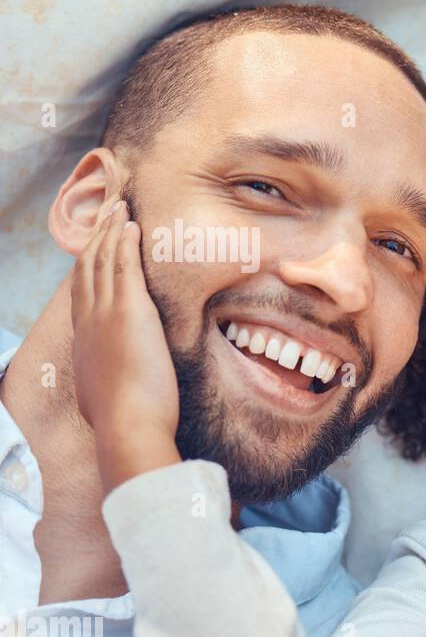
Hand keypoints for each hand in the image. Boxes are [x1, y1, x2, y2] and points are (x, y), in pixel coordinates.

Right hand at [70, 201, 182, 493]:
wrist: (127, 426)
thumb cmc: (125, 422)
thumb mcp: (105, 397)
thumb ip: (107, 381)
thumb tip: (113, 386)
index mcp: (83, 340)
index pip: (82, 293)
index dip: (88, 267)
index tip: (95, 249)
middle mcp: (88, 321)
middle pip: (88, 268)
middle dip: (98, 238)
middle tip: (108, 214)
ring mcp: (106, 313)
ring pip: (104, 260)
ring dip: (112, 231)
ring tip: (121, 209)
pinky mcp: (129, 311)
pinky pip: (124, 265)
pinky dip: (126, 241)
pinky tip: (131, 224)